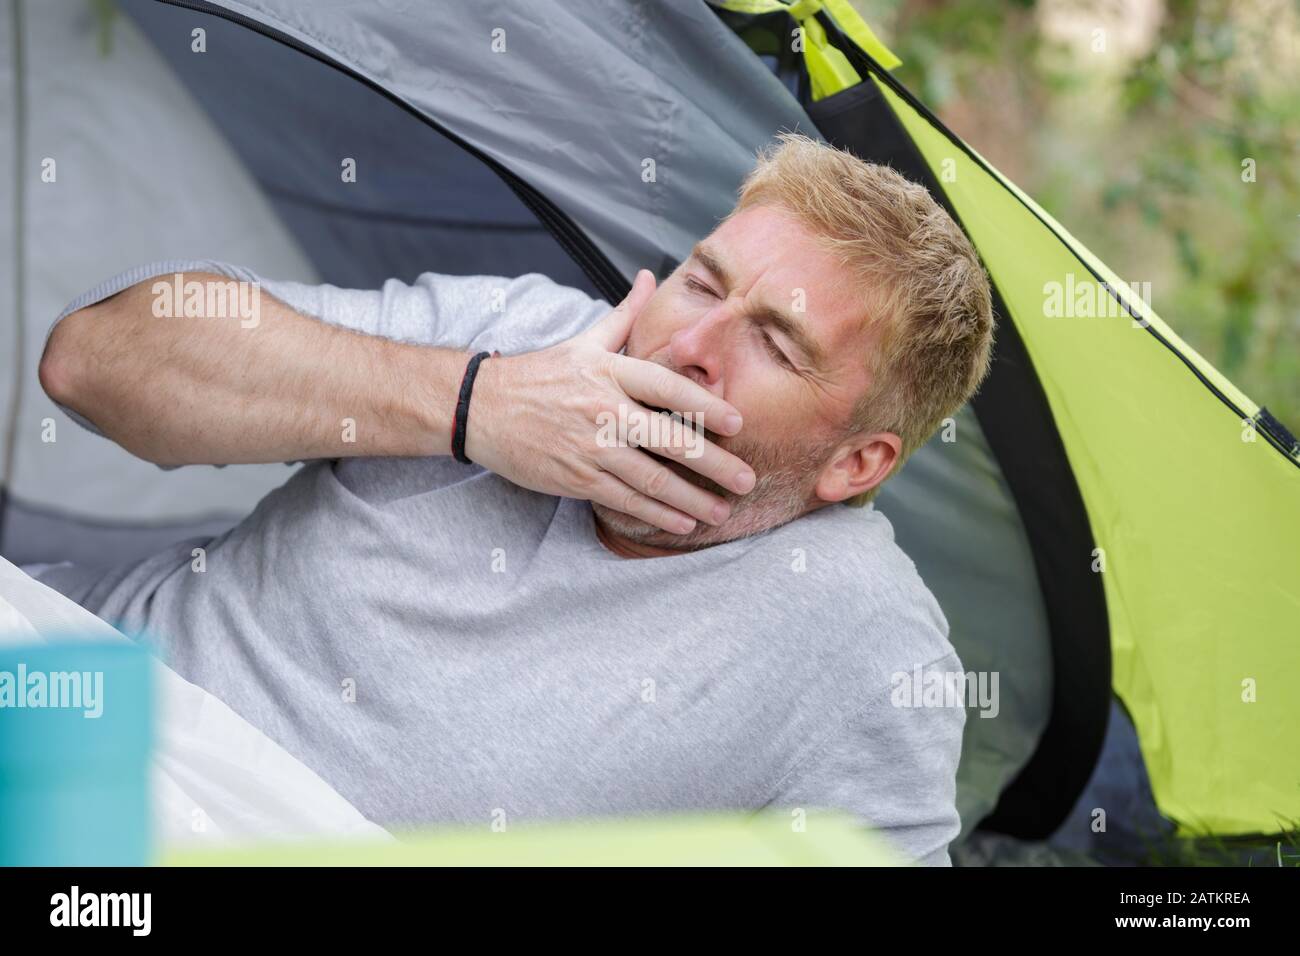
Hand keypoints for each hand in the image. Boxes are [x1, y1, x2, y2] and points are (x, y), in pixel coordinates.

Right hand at [466, 270, 754, 533]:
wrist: (481, 408)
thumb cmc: (539, 375)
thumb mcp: (584, 341)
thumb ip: (624, 315)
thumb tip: (649, 277)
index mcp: (610, 371)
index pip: (667, 387)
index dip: (706, 405)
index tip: (738, 422)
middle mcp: (605, 409)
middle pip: (671, 441)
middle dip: (715, 464)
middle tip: (747, 480)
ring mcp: (592, 448)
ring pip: (652, 480)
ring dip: (693, 500)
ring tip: (723, 511)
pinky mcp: (577, 478)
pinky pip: (626, 500)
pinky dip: (658, 515)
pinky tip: (684, 523)